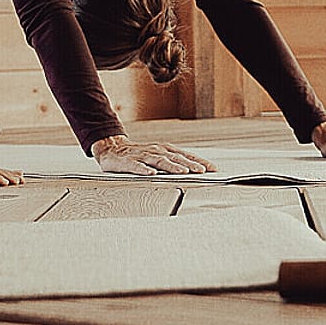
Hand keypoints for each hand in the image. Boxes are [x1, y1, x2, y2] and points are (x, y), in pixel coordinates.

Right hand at [91, 135, 215, 175]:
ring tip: (182, 172)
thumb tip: (194, 171)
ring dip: (172, 166)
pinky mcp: (128, 162)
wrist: (112, 150)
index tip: (213, 168)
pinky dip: (145, 170)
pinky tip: (151, 174)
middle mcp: (156, 150)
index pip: (186, 155)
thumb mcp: (158, 157)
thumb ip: (173, 163)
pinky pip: (137, 166)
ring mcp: (142, 155)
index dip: (199, 161)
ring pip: (159, 161)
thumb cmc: (139, 155)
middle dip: (189, 164)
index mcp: (165, 150)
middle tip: (202, 171)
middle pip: (175, 158)